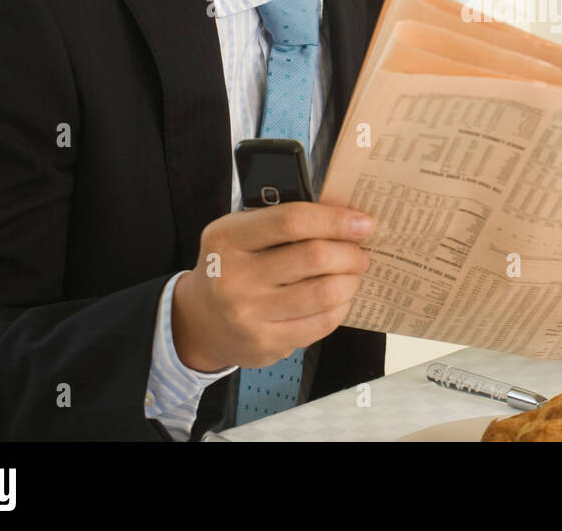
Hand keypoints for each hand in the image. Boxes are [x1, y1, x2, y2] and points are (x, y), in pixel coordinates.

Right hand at [171, 202, 373, 371]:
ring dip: (350, 280)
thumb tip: (344, 217)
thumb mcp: (240, 233)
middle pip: (315, 257)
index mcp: (228, 238)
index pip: (291, 221)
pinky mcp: (266, 343)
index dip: (334, 220)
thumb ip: (282, 222)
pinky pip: (321, 323)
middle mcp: (234, 277)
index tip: (362, 222)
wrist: (199, 320)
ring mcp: (249, 314)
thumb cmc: (231, 266)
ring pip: (324, 293)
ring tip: (352, 274)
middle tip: (360, 251)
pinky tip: (339, 297)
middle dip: (350, 252)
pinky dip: (341, 306)